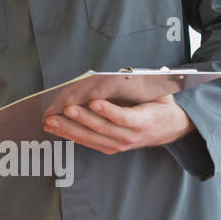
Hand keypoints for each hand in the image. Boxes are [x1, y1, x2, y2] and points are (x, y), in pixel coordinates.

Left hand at [42, 94, 193, 155]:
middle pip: (103, 129)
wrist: (169, 129)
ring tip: (51, 120)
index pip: (124, 118)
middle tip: (65, 109)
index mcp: (143, 121)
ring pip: (91, 138)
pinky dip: (69, 135)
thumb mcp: (161, 93)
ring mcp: (119, 145)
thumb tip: (130, 71)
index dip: (108, 111)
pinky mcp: (110, 148)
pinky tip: (55, 128)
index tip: (93, 102)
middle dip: (82, 119)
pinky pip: (87, 142)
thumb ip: (147, 84)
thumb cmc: (160, 107)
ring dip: (69, 129)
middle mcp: (130, 136)